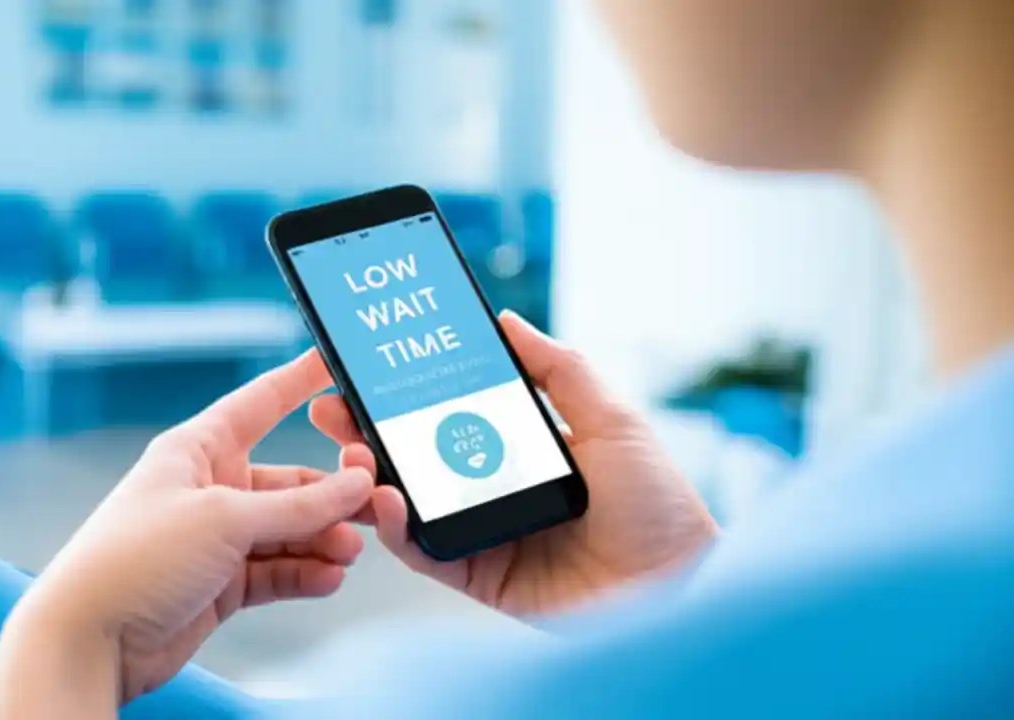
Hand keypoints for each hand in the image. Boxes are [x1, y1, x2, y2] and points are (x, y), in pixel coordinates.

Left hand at [0, 351, 375, 708]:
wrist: (88, 641)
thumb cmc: (134, 560)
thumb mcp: (224, 521)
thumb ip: (297, 506)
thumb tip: (356, 485)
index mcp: (197, 450)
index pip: (259, 403)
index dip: (298, 381)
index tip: (335, 361)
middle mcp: (210, 489)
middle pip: (289, 482)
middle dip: (331, 495)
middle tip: (373, 502)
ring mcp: (217, 539)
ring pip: (290, 530)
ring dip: (324, 539)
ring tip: (349, 552)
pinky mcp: (222, 584)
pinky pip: (279, 570)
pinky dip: (305, 574)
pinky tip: (328, 579)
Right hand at [310, 311, 717, 617]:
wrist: (680, 585)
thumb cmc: (658, 503)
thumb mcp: (611, 419)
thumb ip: (559, 369)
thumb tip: (506, 320)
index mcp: (524, 447)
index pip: (452, 412)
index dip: (411, 390)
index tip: (372, 362)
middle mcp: (496, 487)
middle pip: (418, 455)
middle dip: (370, 429)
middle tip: (333, 403)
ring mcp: (485, 532)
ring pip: (410, 502)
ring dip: (372, 476)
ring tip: (350, 448)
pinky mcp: (480, 576)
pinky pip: (424, 551)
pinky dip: (397, 527)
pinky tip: (386, 497)